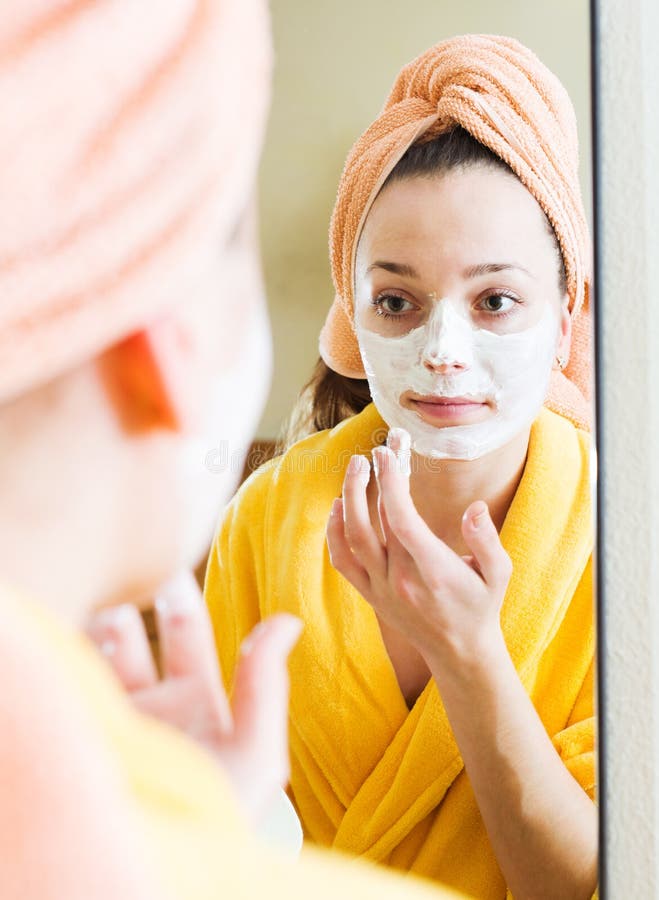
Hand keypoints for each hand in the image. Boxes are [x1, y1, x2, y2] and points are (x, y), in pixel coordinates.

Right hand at [86, 571, 301, 824]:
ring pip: (96, 657)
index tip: (171, 574)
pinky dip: (69, 656)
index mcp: (196, 704)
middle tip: (121, 571)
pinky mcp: (81, 728)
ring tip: (96, 607)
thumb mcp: (255, 753)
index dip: (181, 605)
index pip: (187, 639)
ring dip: (96, 629)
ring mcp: (113, 718)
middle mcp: (152, 707)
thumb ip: (266, 685)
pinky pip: (71, 681)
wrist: (159, 858)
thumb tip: (288, 620)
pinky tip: (69, 637)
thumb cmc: (213, 816)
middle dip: (130, 605)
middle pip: (135, 640)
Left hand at [325, 428, 511, 670]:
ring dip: (349, 497)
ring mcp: (381, 588)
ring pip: (352, 538)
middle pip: (374, 520)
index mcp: (433, 569)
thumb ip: (487, 540)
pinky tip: (338, 504)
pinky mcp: (370, 594)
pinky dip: (334, 532)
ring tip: (356, 466)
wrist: (459, 652)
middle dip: (373, 477)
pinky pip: (342, 561)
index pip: (401, 518)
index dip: (391, 482)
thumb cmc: (481, 605)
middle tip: (378, 448)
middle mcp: (401, 579)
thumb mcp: (499, 573)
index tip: (389, 450)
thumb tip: (474, 508)